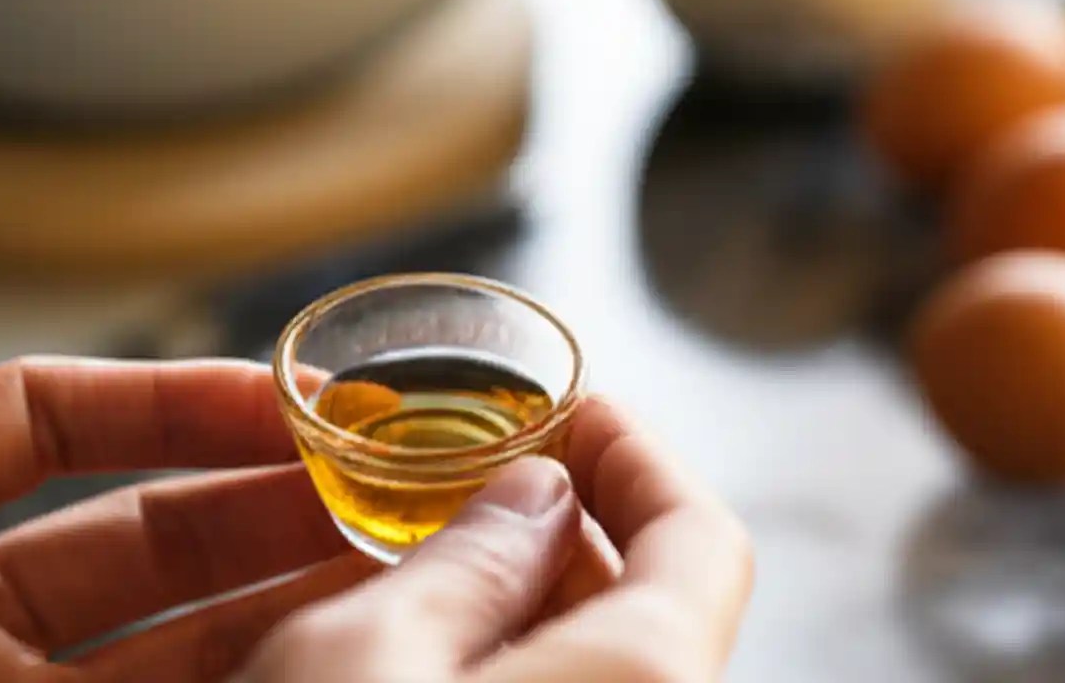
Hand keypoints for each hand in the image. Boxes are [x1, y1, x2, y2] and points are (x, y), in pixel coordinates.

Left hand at [0, 357, 381, 681]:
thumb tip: (134, 430)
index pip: (37, 426)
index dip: (165, 397)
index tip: (284, 398)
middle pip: (136, 541)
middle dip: (264, 507)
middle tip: (385, 495)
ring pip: (172, 653)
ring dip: (282, 609)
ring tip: (394, 576)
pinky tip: (322, 667)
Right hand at [242, 398, 753, 681]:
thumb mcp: (362, 657)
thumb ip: (467, 563)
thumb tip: (538, 494)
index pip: (701, 540)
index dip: (637, 452)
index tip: (571, 407)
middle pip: (641, 599)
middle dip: (555, 521)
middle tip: (466, 476)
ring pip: (578, 657)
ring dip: (507, 593)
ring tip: (409, 553)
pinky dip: (482, 658)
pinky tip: (391, 644)